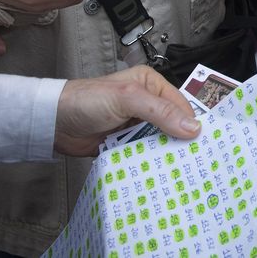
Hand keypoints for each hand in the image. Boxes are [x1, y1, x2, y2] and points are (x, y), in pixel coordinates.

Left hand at [55, 65, 200, 155]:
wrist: (54, 122)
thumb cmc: (87, 100)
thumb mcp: (128, 99)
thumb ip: (160, 112)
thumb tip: (193, 127)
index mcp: (150, 84)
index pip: (179, 104)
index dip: (190, 123)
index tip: (202, 143)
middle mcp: (146, 104)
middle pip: (173, 125)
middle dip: (180, 141)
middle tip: (195, 160)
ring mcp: (136, 125)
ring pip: (160, 142)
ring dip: (165, 154)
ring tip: (180, 169)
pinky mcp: (126, 144)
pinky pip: (145, 155)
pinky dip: (150, 163)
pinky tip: (159, 173)